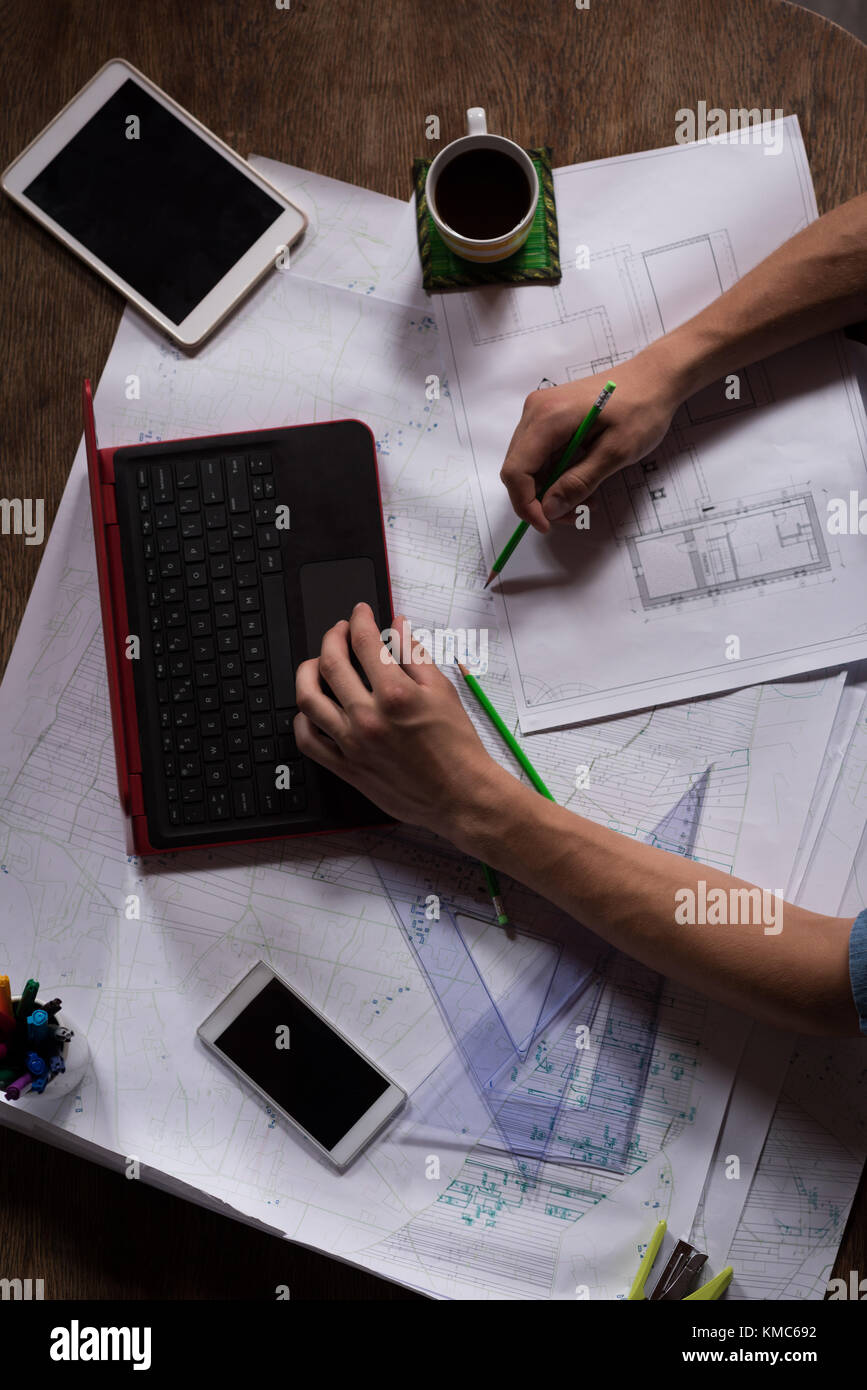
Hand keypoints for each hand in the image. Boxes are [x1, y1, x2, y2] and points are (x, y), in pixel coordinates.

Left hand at [294, 605, 509, 842]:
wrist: (460, 795)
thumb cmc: (457, 746)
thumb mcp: (443, 691)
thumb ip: (415, 655)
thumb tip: (398, 626)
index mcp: (395, 694)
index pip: (364, 642)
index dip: (359, 619)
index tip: (360, 613)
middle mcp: (368, 717)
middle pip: (331, 663)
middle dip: (332, 637)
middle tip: (339, 631)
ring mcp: (353, 743)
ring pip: (309, 698)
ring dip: (307, 671)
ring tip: (317, 663)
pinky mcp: (347, 767)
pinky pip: (308, 740)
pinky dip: (303, 719)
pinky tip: (312, 707)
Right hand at [499, 349, 683, 531]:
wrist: (655, 378)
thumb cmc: (641, 408)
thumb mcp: (615, 452)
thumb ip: (579, 482)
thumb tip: (549, 509)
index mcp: (547, 417)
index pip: (516, 470)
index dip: (526, 504)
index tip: (547, 524)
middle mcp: (535, 411)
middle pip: (519, 469)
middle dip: (540, 500)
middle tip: (573, 515)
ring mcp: (540, 412)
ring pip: (529, 465)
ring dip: (551, 489)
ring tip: (585, 499)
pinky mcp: (549, 416)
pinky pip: (541, 454)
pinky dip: (556, 474)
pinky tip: (581, 480)